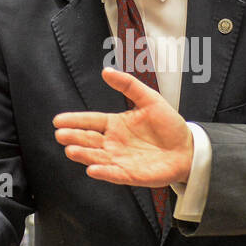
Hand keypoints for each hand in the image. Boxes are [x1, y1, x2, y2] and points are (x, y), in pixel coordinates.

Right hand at [53, 68, 193, 185]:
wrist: (188, 148)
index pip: (91, 121)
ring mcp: (120, 159)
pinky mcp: (130, 175)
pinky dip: (104, 173)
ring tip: (71, 150)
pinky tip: (92, 169)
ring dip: (84, 155)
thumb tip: (106, 71)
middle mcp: (114, 143)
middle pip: (89, 140)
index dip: (75, 121)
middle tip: (61, 135)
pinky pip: (114, 174)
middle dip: (74, 138)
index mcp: (115, 124)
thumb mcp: (150, 99)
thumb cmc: (168, 125)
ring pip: (97, 157)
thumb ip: (129, 85)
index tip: (58, 120)